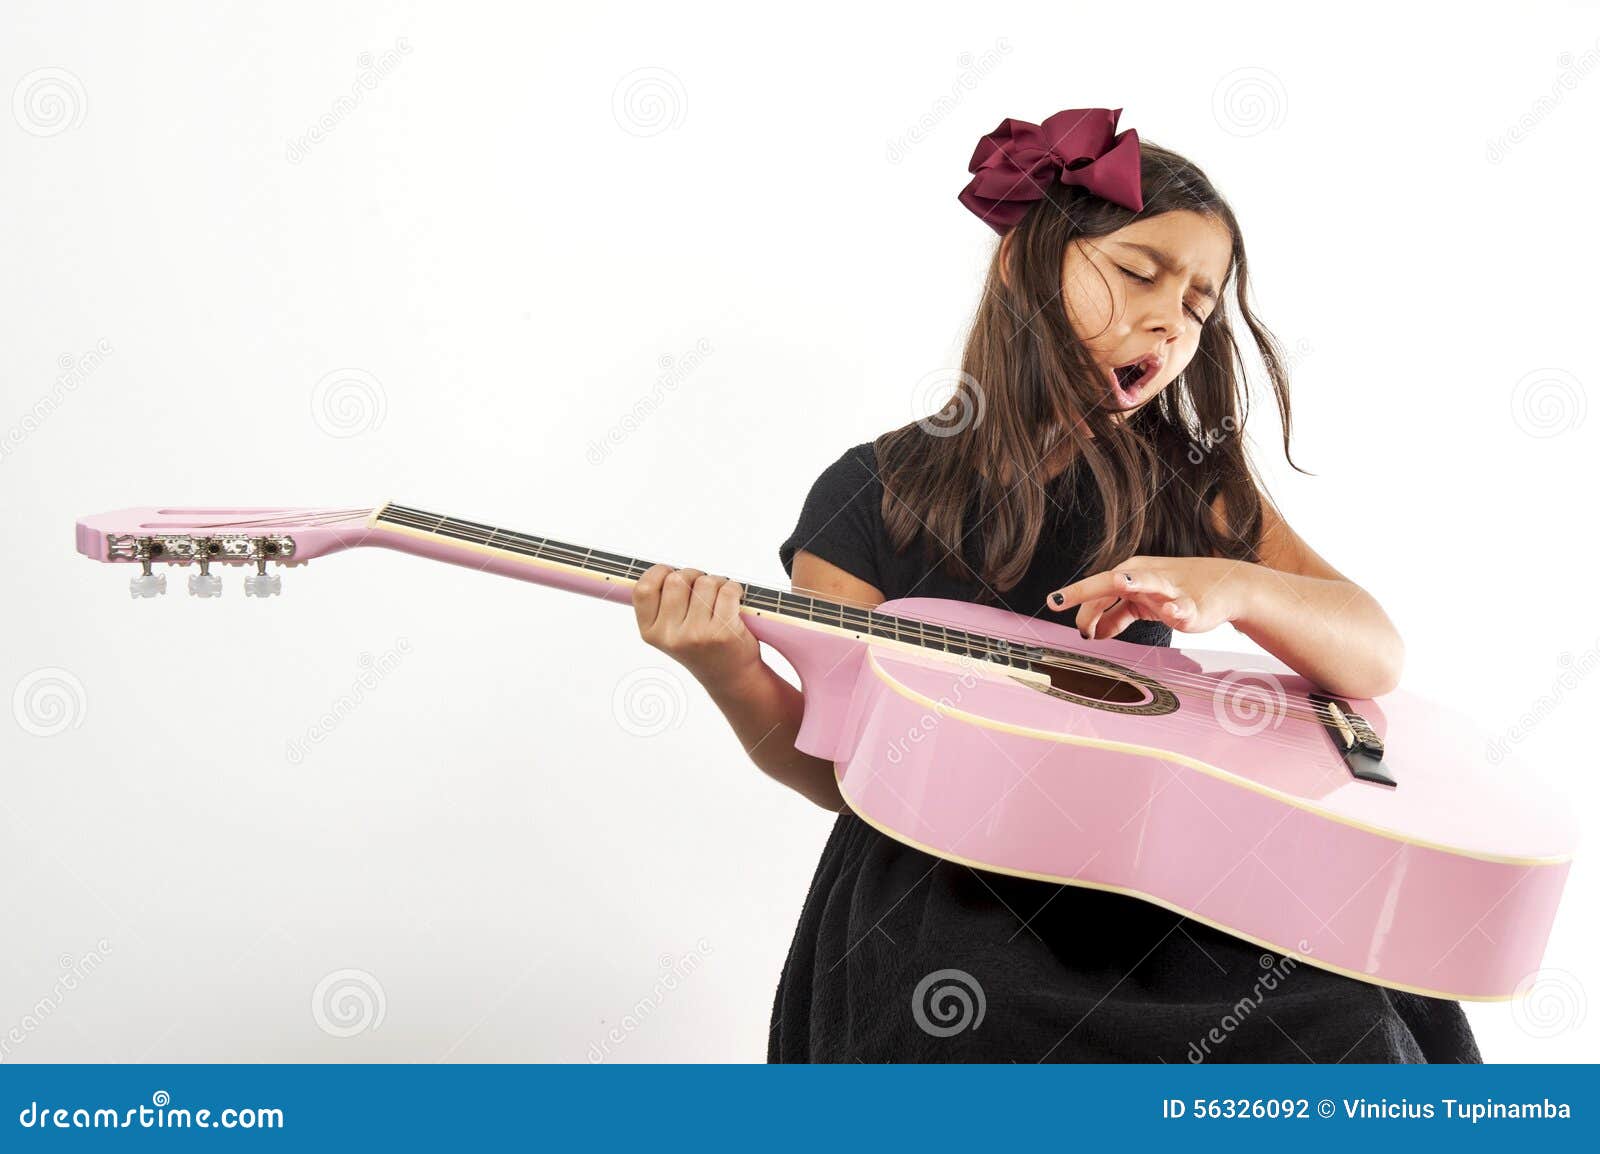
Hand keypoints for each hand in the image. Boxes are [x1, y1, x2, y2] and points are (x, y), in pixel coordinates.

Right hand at [633, 564, 762, 689]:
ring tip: (719, 598)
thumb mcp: (669, 632)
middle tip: (702, 587)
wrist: (729, 677)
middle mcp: (671, 636)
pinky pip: (727, 590)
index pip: (643, 590)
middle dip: (693, 575)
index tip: (671, 574)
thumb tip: (661, 569)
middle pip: (677, 579)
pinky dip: (734, 588)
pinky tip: (734, 600)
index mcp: (651, 632)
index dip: (658, 573)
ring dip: (716, 582)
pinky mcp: (722, 632)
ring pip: (705, 582)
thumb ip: (661, 604)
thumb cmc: (700, 646)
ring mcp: (696, 635)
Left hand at [1046, 555, 1255, 639]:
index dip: (1075, 600)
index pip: (1096, 588)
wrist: (1224, 588)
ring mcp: (1168, 589)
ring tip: (1119, 582)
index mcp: (1129, 576)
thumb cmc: (1176, 592)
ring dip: (1133, 582)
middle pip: (1110, 582)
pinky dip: (1177, 609)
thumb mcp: (1140, 604)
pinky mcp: (1191, 604)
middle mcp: (1144, 577)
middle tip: (1058, 600)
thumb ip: (1115, 616)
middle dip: (1085, 591)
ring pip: (1148, 582)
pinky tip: (1171, 612)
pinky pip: (1183, 607)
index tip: (1053, 605)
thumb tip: (1093, 632)